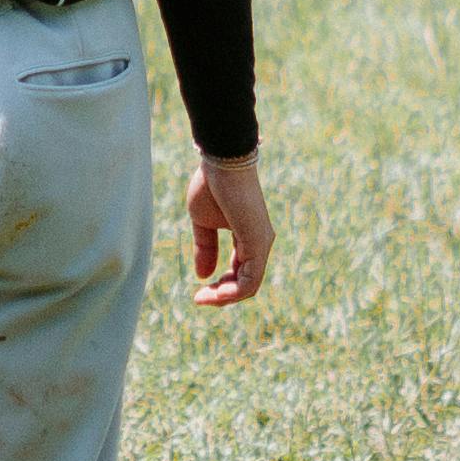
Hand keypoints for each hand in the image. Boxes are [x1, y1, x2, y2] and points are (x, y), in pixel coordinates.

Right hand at [185, 153, 271, 306]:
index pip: (240, 273)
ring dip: (225, 297)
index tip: (198, 291)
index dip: (220, 286)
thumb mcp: (203, 223)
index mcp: (248, 238)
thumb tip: (202, 276)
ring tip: (203, 298)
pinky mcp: (258, 243)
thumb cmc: (212, 186)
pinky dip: (232, 292)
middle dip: (222, 296)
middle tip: (199, 299)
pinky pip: (250, 280)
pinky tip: (214, 292)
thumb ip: (205, 249)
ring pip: (249, 286)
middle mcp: (260, 244)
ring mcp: (261, 244)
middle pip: (246, 284)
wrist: (222, 162)